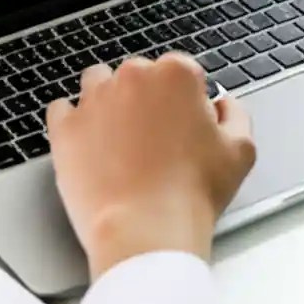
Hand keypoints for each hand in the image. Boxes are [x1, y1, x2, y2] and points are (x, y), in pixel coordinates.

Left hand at [46, 54, 255, 280]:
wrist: (146, 231)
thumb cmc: (193, 193)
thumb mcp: (241, 150)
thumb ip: (234, 114)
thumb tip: (223, 105)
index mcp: (176, 74)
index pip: (183, 72)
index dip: (188, 100)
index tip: (187, 124)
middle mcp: (132, 77)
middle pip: (140, 76)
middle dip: (148, 100)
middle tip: (158, 140)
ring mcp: (93, 101)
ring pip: (99, 84)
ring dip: (110, 102)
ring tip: (121, 140)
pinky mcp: (65, 127)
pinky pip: (63, 110)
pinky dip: (75, 121)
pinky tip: (90, 143)